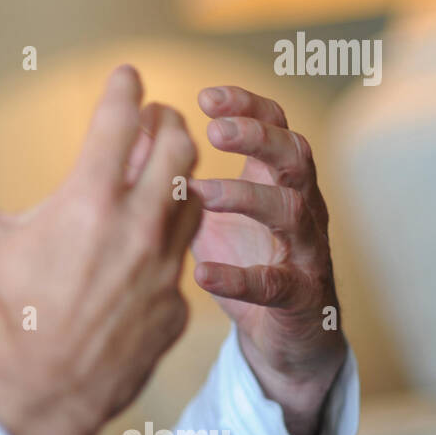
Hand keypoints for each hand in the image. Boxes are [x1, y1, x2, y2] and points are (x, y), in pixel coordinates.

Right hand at [0, 65, 201, 434]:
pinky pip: (183, 262)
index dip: (125, 88)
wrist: (35, 399)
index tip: (126, 75)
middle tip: (155, 117)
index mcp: (87, 201)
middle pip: (179, 149)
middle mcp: (137, 227)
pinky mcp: (173, 309)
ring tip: (163, 172)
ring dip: (181, 178)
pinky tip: (150, 248)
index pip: (121, 120)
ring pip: (194, 202)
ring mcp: (164, 270)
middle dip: (168, 123)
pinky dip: (170, 243)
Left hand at [188, 85, 347, 434]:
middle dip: (258, 137)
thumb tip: (128, 141)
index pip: (276, 124)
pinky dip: (240, 277)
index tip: (205, 96)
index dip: (248, 105)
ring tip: (202, 192)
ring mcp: (307, 251)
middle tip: (215, 131)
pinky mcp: (300, 298)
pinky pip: (276, 283)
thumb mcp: (210, 214)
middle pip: (295, 155)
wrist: (286, 338)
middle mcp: (301, 206)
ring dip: (247, 196)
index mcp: (278, 180)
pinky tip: (203, 273)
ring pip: (293, 211)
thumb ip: (180, 180)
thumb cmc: (243, 261)